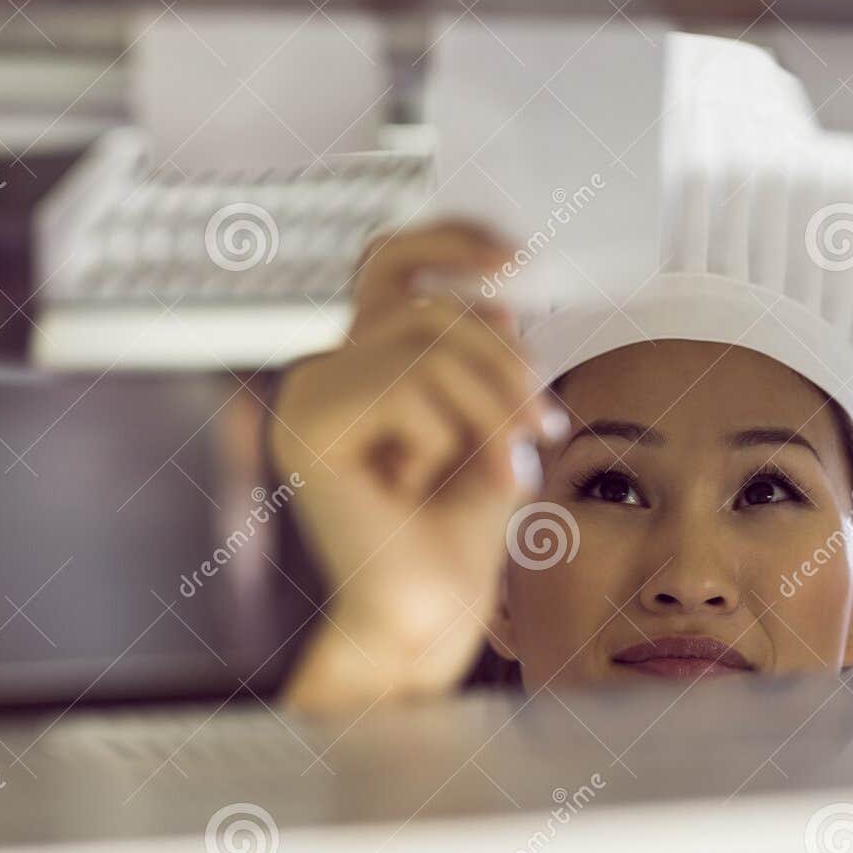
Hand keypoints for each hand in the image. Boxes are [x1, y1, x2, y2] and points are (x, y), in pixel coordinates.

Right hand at [272, 222, 557, 710]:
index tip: (516, 256)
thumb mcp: (490, 425)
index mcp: (364, 363)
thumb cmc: (459, 531)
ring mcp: (309, 394)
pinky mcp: (307, 424)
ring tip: (503, 471)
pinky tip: (417, 487)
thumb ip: (482, 361)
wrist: (428, 612)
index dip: (448, 239)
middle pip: (432, 305)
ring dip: (492, 410)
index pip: (392, 263)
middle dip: (506, 366)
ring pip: (431, 343)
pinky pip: (410, 388)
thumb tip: (500, 303)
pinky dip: (446, 439)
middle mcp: (327, 370)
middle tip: (544, 429)